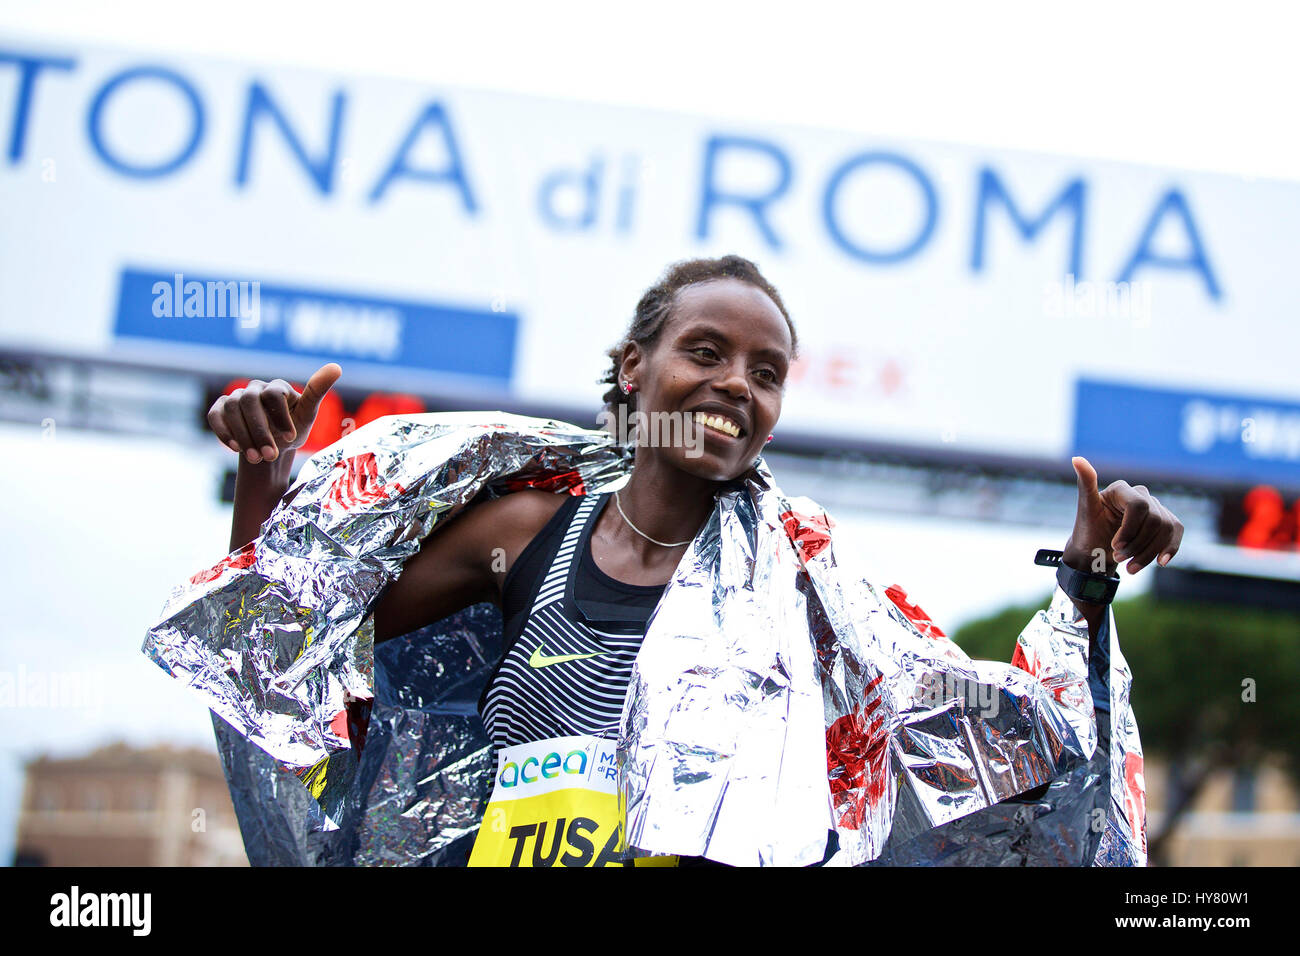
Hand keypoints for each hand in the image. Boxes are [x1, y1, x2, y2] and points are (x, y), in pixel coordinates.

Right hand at [207, 363, 341, 463]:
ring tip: (256, 458)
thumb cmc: (292, 430)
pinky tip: (235, 448)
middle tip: (270, 455)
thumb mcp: (308, 415)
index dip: (281, 417)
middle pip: (249, 401)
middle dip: (259, 430)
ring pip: (231, 409)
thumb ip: (317, 392)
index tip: (290, 438)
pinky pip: (214, 415)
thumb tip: (336, 367)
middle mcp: (254, 389)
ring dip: (243, 435)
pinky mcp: (220, 410)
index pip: (273, 394)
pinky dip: (223, 431)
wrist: (271, 451)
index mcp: (276, 387)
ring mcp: (235, 398)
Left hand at [1063, 456, 1183, 576]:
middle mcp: (1141, 494)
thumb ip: (1085, 484)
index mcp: (1122, 489)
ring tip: (1130, 567)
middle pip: (1154, 521)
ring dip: (1149, 553)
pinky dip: (1170, 548)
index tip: (1114, 546)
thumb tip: (1076, 459)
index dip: (1130, 529)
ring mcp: (1155, 508)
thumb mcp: (1085, 509)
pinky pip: (1176, 532)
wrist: (1096, 549)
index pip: (1139, 507)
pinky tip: (1161, 561)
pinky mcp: (1164, 521)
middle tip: (1119, 558)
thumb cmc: (1088, 529)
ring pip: (1166, 529)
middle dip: (1137, 545)